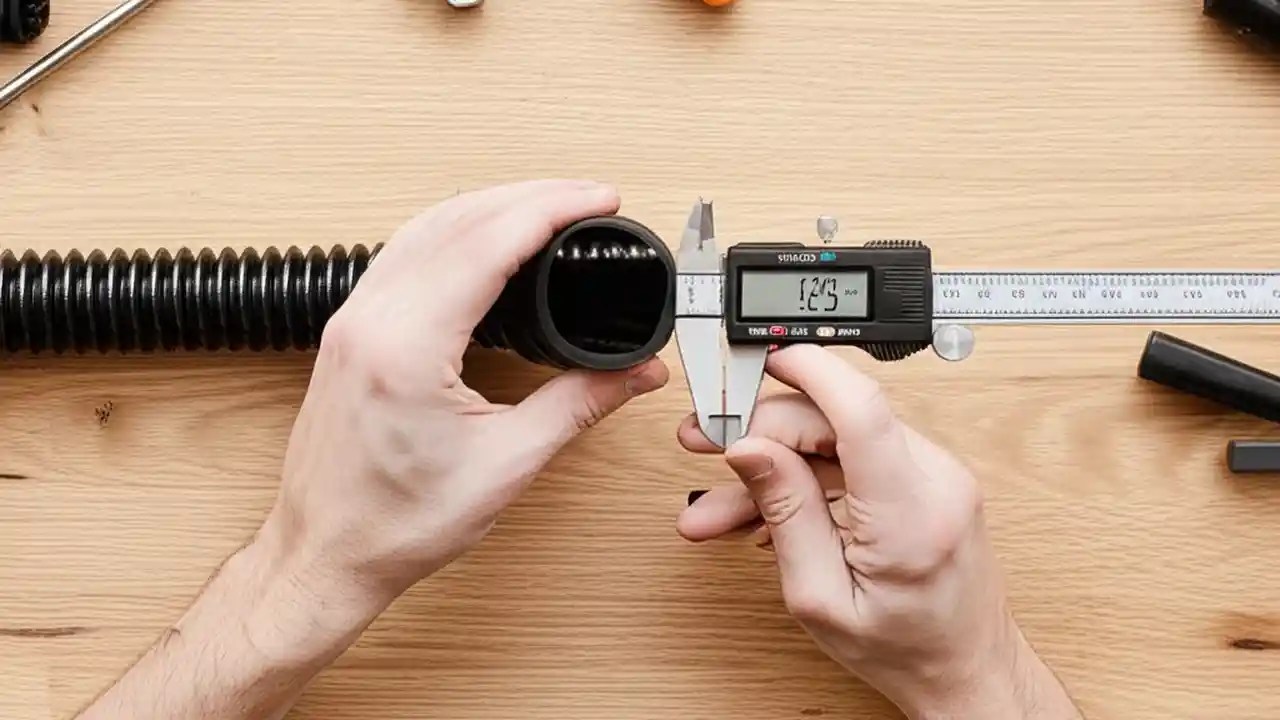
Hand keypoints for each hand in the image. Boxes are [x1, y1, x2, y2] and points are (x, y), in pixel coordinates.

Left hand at [268, 179, 669, 606]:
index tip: (597, 198)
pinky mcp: (347, 330)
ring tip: (546, 206)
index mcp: (407, 347)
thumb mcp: (506, 464)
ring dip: (490, 205)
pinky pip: (403, 252)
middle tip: (586, 198)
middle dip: (530, 196)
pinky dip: (453, 230)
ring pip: (425, 226)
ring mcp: (351, 320)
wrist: (324, 555)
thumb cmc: (394, 524)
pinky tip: (482, 238)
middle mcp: (369, 320)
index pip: (488, 242)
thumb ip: (578, 405)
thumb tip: (633, 374)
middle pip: (457, 218)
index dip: (552, 209)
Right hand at [676, 345, 1079, 719]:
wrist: (966, 670)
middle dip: (759, 429)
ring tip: (720, 507)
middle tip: (705, 447)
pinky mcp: (927, 476)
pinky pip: (853, 455)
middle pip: (833, 417)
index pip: (861, 408)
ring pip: (835, 437)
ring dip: (773, 462)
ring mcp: (936, 474)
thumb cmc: (905, 650)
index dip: (806, 370)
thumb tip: (749, 448)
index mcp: (909, 514)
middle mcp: (933, 481)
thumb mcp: (820, 597)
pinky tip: (766, 510)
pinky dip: (805, 474)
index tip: (758, 361)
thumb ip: (784, 513)